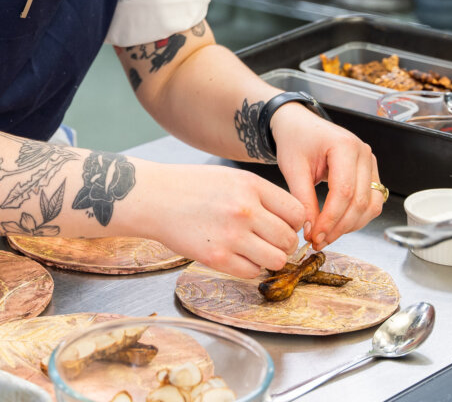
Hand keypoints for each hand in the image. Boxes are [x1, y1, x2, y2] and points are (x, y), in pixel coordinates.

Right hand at [135, 163, 303, 278]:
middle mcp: (245, 210)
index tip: (284, 226)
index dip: (294, 223)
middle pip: (288, 239)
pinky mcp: (216, 257)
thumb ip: (262, 196)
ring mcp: (231, 235)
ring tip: (255, 251)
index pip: (296, 213)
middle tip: (269, 242)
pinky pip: (252, 272)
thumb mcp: (232, 178)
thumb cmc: (193, 187)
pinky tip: (237, 256)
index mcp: (251, 186)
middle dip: (283, 244)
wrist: (154, 198)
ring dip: (270, 259)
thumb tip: (291, 221)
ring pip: (276, 260)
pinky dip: (249, 268)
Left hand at [270, 107, 382, 249]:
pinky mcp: (370, 173)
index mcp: (344, 146)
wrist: (299, 125)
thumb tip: (310, 230)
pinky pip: (371, 202)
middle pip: (359, 201)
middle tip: (318, 240)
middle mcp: (363, 153)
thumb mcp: (293, 168)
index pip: (343, 191)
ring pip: (370, 205)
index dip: (330, 219)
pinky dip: (356, 218)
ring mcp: (370, 162)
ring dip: (350, 226)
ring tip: (326, 236)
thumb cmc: (295, 140)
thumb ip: (302, 199)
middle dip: (339, 227)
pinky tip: (337, 225)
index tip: (315, 235)